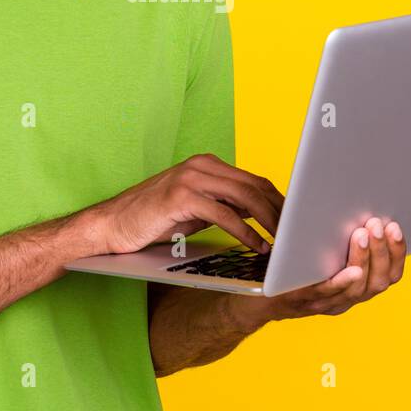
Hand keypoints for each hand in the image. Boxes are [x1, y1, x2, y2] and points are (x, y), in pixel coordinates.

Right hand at [81, 153, 283, 255]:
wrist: (112, 224)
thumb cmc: (154, 219)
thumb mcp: (197, 210)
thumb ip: (226, 206)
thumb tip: (261, 214)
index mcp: (207, 165)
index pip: (254, 180)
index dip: (278, 200)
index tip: (296, 220)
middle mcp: (202, 166)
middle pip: (255, 185)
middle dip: (280, 210)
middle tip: (297, 233)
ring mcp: (191, 178)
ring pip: (245, 196)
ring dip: (269, 221)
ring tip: (283, 241)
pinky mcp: (182, 196)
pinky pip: (225, 213)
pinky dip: (246, 231)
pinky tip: (256, 244)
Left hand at [249, 217, 406, 324]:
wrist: (258, 293)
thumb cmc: (297, 264)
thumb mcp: (325, 248)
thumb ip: (343, 235)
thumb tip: (358, 201)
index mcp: (359, 284)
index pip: (391, 273)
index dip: (397, 252)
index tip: (396, 227)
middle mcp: (350, 297)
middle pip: (379, 281)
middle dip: (382, 251)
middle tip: (376, 225)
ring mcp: (329, 303)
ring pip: (359, 288)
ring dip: (364, 259)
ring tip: (362, 234)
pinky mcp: (306, 302)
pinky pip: (328, 294)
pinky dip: (343, 282)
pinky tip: (351, 269)